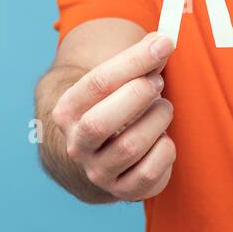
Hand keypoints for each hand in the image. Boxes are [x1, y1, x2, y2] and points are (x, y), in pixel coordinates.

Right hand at [49, 32, 176, 201]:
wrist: (104, 155)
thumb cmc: (117, 106)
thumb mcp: (121, 81)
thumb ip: (141, 60)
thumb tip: (163, 41)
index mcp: (67, 111)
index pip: (97, 83)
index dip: (135, 61)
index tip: (164, 44)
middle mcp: (76, 145)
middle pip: (101, 122)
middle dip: (138, 96)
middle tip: (157, 83)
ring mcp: (98, 172)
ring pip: (130, 146)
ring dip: (157, 120)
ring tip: (162, 109)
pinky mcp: (123, 190)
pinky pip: (150, 172)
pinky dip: (165, 150)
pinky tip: (163, 139)